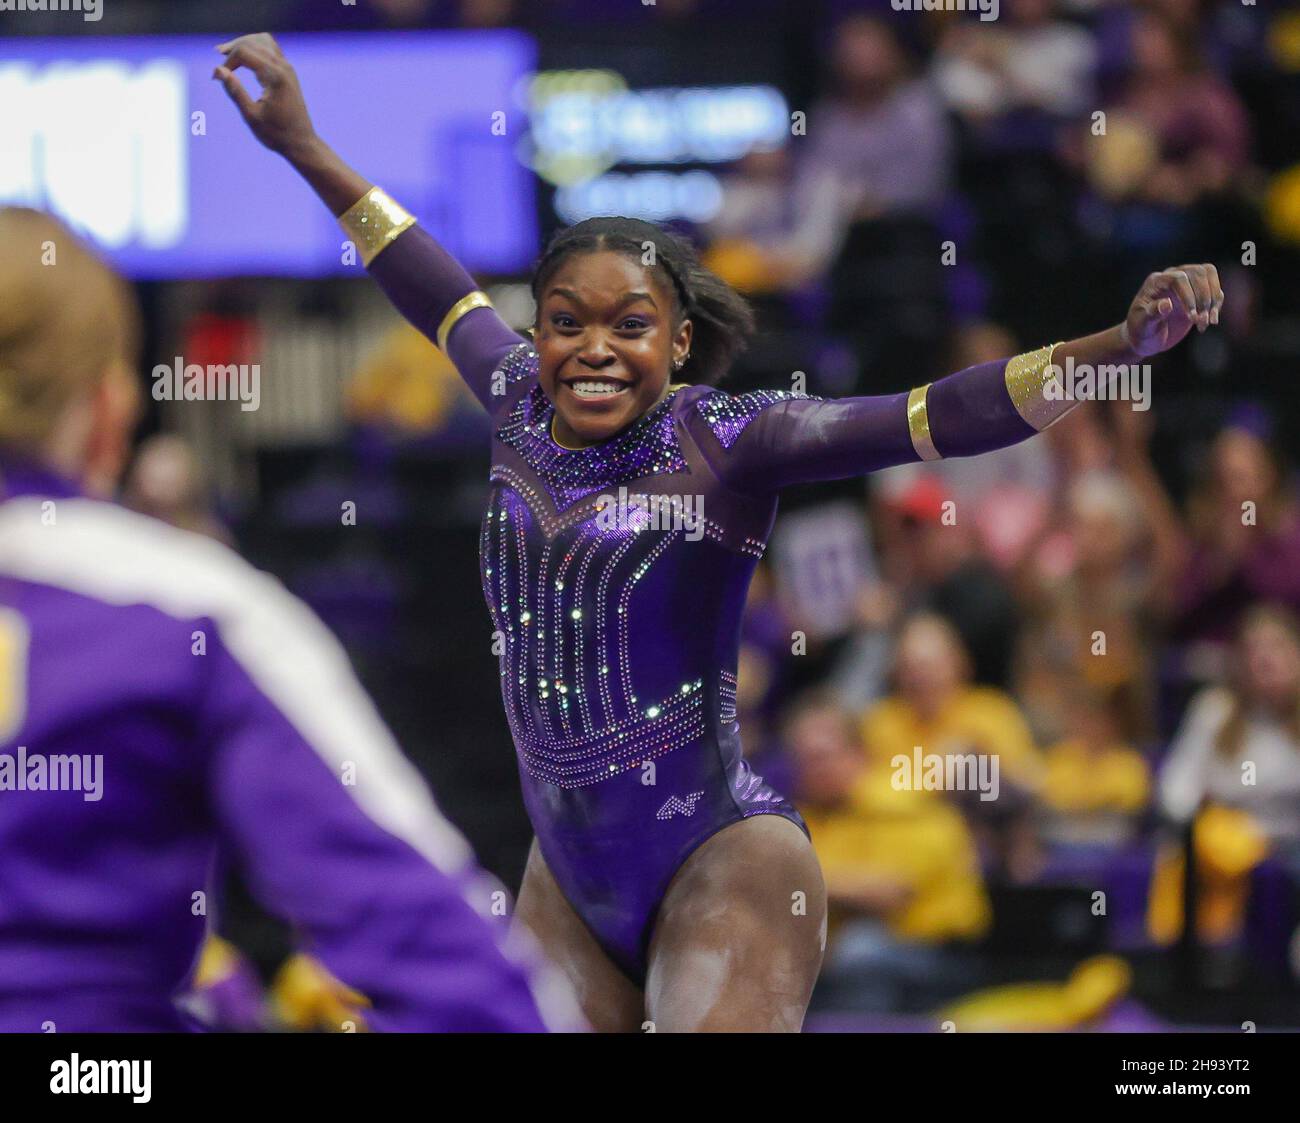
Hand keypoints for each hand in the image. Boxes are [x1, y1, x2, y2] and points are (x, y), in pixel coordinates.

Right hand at [214, 33, 316, 157]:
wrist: (301, 143)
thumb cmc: (277, 134)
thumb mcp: (251, 116)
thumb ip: (235, 91)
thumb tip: (217, 69)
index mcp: (276, 77)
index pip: (245, 52)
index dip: (228, 61)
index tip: (217, 79)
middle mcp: (284, 68)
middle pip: (253, 41)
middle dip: (233, 47)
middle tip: (217, 54)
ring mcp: (288, 68)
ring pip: (263, 40)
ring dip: (244, 43)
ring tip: (227, 52)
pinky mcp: (289, 72)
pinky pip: (270, 49)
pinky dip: (255, 47)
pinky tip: (244, 57)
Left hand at [1122, 264, 1223, 358]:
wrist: (1145, 338)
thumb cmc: (1140, 331)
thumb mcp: (1143, 325)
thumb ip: (1153, 314)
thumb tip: (1167, 304)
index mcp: (1156, 282)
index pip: (1178, 278)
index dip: (1189, 295)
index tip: (1192, 317)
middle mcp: (1172, 276)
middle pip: (1198, 272)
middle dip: (1203, 297)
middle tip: (1200, 321)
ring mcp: (1186, 283)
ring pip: (1209, 276)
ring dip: (1214, 299)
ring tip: (1208, 322)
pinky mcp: (1197, 293)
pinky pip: (1214, 289)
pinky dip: (1216, 305)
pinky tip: (1208, 322)